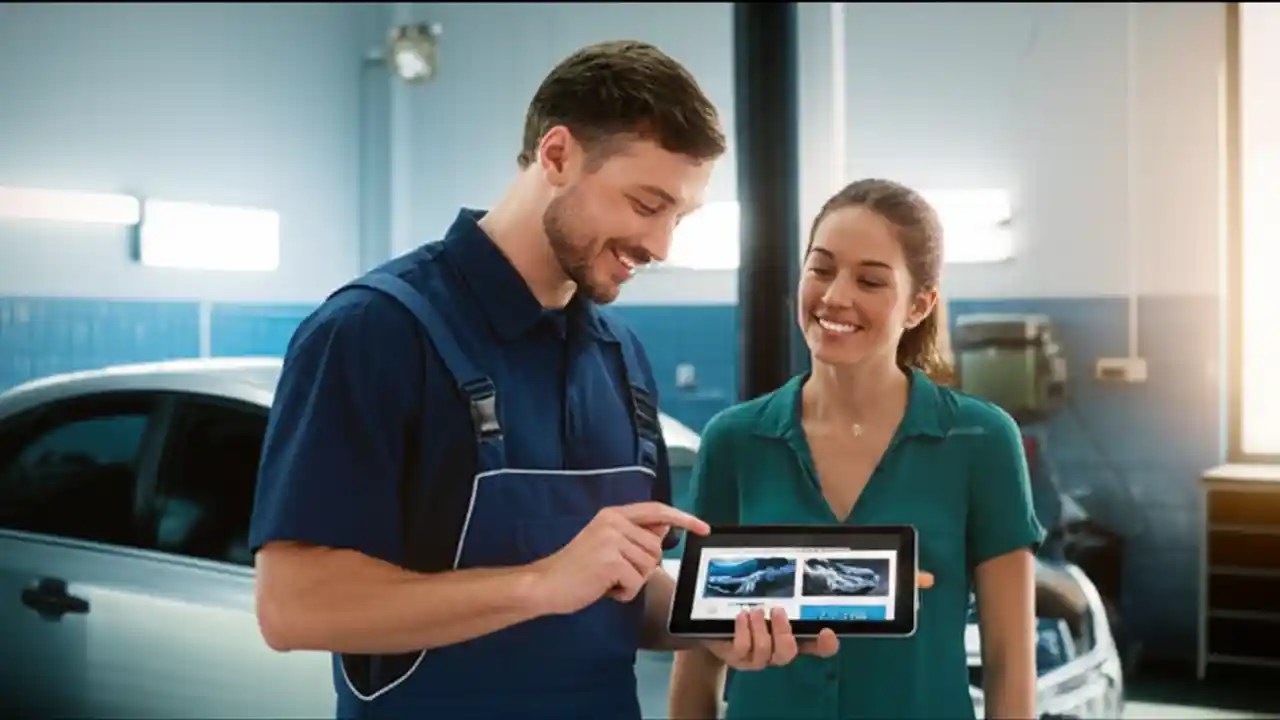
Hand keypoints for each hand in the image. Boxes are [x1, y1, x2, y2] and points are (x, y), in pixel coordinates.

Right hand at [531, 502, 710, 615]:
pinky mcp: (610, 561)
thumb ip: (636, 535)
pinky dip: (624, 593)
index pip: (657, 510)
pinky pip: (636, 583)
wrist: (546, 584)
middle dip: (643, 567)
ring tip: (608, 580)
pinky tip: (605, 589)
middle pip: (656, 548)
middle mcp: (613, 522)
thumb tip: (666, 526)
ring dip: (632, 581)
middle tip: (617, 573)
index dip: (683, 518)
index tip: (703, 527)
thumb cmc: (577, 569)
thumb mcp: (608, 544)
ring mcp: (611, 540)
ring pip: (648, 566)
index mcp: (614, 514)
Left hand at [703, 607, 837, 669]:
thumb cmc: (750, 615)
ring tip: (755, 610)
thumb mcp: (767, 605)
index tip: (828, 632)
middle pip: (787, 653)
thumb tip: (794, 572)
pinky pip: (743, 648)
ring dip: (760, 627)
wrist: (720, 630)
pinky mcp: (736, 658)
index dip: (824, 645)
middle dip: (782, 631)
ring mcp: (756, 659)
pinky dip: (743, 630)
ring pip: (764, 650)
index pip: (815, 648)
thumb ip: (783, 597)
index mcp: (790, 640)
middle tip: (777, 610)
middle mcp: (776, 653)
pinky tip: (741, 616)